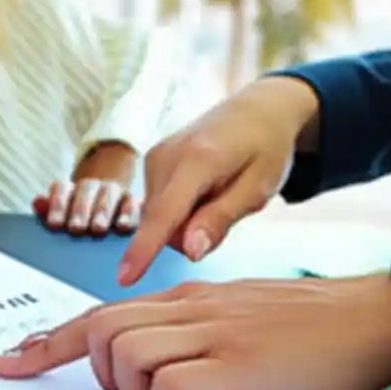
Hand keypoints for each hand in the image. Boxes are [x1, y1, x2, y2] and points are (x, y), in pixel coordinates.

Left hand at [0, 274, 390, 389]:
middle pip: (100, 330)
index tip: (12, 362)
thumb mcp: (235, 316)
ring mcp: (211, 333)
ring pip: (124, 352)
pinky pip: (170, 388)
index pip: (100, 313)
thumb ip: (189, 328)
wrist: (368, 319)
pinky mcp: (236, 364)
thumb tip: (149, 362)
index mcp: (185, 299)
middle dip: (97, 373)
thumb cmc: (305, 327)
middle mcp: (189, 308)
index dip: (49, 342)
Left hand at [33, 179, 137, 235]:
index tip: (54, 224)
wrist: (111, 207)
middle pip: (85, 190)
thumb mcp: (62, 214)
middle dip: (80, 209)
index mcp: (71, 189)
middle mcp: (92, 186)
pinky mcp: (133, 201)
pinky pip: (133, 203)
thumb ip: (48, 210)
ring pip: (108, 194)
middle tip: (76, 228)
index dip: (57, 204)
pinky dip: (129, 214)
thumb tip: (37, 202)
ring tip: (98, 229)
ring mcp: (114, 191)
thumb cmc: (80, 218)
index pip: (61, 188)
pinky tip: (123, 227)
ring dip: (102, 211)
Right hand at [119, 77, 319, 284]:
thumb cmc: (265, 149)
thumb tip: (189, 251)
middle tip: (228, 207)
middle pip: (163, 222)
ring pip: (159, 217)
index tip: (125, 278)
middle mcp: (167, 155)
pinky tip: (202, 188)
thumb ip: (221, 219)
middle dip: (190, 233)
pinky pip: (159, 204)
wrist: (257, 110)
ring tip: (217, 191)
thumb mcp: (258, 189)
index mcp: (198, 161)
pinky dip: (180, 208)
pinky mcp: (151, 160)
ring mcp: (155, 156)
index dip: (144, 250)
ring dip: (186, 221)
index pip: (164, 215)